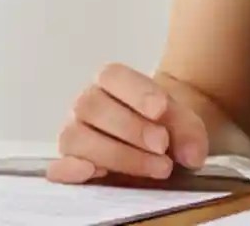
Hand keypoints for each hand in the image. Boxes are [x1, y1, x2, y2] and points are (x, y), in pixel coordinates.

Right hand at [47, 63, 209, 183]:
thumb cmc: (165, 126)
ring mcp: (75, 133)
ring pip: (77, 137)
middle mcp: (87, 103)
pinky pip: (59, 167)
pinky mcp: (71, 163)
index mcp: (110, 81)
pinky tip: (95, 173)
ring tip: (158, 167)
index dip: (135, 92)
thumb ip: (190, 133)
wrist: (159, 142)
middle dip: (130, 128)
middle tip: (162, 145)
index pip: (113, 76)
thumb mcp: (185, 122)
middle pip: (93, 107)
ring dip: (117, 154)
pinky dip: (70, 171)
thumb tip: (191, 156)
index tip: (161, 109)